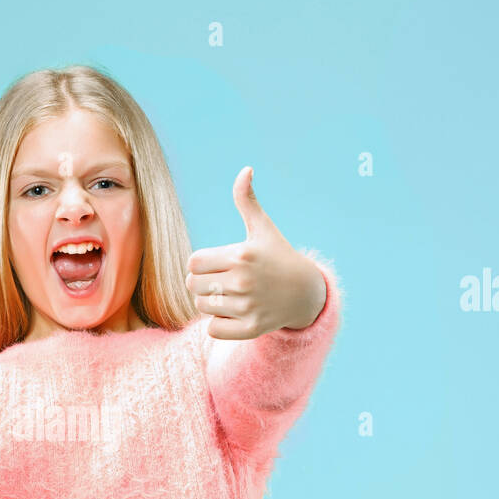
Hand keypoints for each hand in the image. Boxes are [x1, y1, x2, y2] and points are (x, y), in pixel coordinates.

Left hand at [185, 166, 326, 339]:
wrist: (305, 293)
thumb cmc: (278, 256)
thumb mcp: (263, 229)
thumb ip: (247, 201)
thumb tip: (245, 170)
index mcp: (242, 255)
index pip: (193, 263)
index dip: (200, 264)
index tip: (215, 264)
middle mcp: (244, 281)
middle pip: (193, 285)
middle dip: (202, 283)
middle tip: (222, 281)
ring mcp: (248, 306)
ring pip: (202, 306)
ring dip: (210, 302)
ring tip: (231, 296)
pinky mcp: (251, 329)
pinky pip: (214, 328)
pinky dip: (219, 323)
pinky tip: (235, 313)